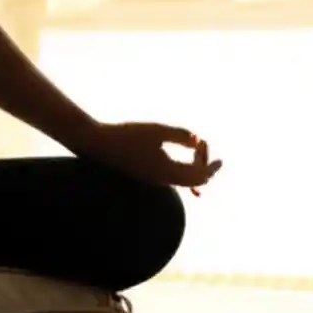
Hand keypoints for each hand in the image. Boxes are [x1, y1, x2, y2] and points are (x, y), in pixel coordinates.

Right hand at [72, 122, 222, 188]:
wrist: (99, 144)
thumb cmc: (127, 135)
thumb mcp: (156, 130)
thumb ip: (179, 135)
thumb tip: (198, 139)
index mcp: (167, 172)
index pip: (199, 175)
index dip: (210, 164)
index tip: (213, 150)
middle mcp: (163, 180)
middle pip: (194, 181)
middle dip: (205, 167)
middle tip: (208, 151)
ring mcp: (154, 179)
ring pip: (183, 181)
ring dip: (194, 168)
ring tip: (199, 152)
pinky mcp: (146, 175)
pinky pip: (172, 178)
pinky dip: (183, 171)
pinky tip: (182, 162)